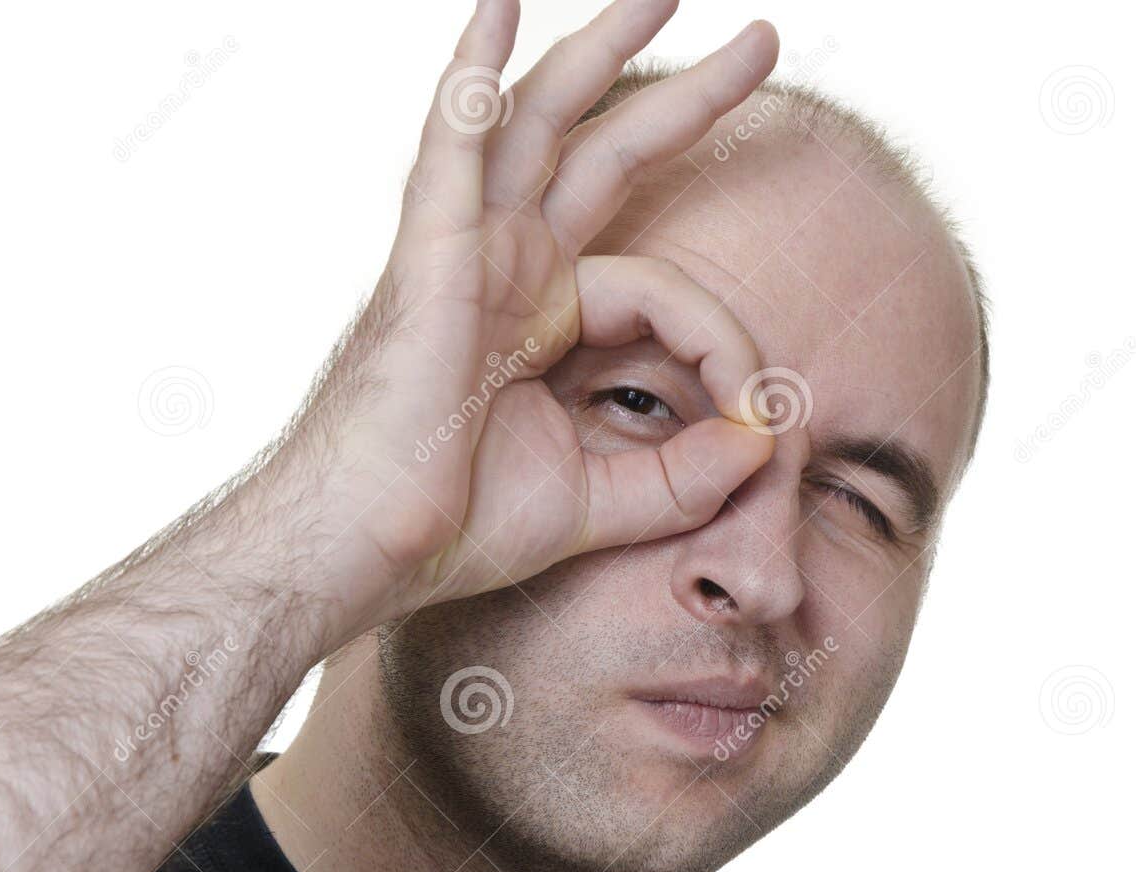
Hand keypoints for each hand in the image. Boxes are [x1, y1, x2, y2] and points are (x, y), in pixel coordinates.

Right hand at [284, 0, 780, 639]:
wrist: (365, 553)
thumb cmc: (457, 528)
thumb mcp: (601, 501)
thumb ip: (686, 475)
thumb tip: (769, 437)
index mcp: (546, 316)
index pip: (666, 290)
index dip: (728, 344)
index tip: (766, 418)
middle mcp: (510, 266)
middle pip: (605, 151)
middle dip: (686, 96)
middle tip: (761, 42)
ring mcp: (467, 251)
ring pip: (541, 122)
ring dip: (601, 50)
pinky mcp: (430, 258)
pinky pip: (452, 147)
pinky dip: (471, 74)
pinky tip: (498, 6)